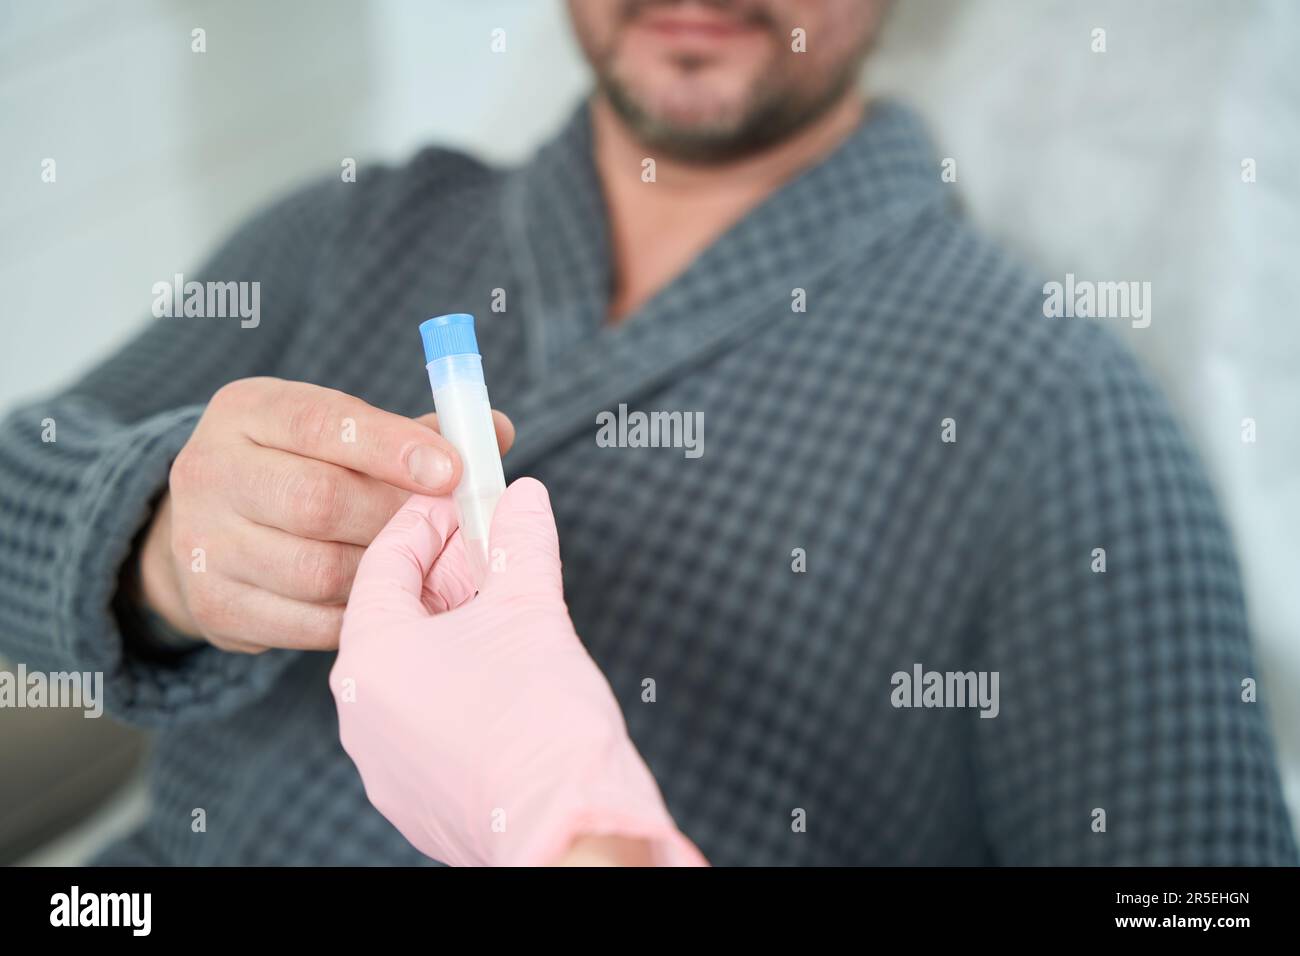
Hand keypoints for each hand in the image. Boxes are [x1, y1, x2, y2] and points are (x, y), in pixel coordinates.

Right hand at [137, 377, 513, 652]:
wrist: (213, 527)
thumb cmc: (305, 466)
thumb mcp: (341, 431)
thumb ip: (415, 432)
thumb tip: (494, 429)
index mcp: (247, 411)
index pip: (321, 422)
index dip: (392, 447)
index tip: (453, 471)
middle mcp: (208, 471)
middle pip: (318, 501)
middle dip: (395, 518)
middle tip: (447, 529)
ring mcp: (202, 544)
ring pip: (316, 569)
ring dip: (382, 571)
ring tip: (420, 564)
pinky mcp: (215, 607)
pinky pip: (307, 623)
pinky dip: (358, 614)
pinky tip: (385, 599)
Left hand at [331, 478, 706, 866]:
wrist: (569, 830)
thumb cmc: (541, 727)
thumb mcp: (532, 610)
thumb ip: (521, 544)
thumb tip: (524, 500)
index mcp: (371, 660)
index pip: (384, 564)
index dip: (427, 521)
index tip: (464, 500)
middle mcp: (362, 713)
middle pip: (396, 616)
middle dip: (447, 574)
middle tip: (494, 547)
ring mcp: (386, 762)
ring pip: (412, 670)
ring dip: (455, 628)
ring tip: (507, 606)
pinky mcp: (416, 795)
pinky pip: (427, 718)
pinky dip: (459, 681)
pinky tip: (505, 670)